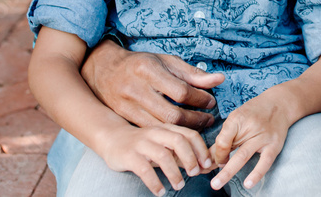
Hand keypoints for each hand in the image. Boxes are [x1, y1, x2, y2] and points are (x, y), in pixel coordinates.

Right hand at [82, 40, 224, 129]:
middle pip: (171, 113)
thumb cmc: (141, 64)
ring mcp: (127, 107)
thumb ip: (192, 73)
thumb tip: (219, 79)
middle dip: (195, 119)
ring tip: (198, 126)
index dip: (199, 98)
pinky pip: (150, 131)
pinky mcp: (124, 119)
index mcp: (148, 70)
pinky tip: (179, 132)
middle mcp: (136, 89)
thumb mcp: (166, 61)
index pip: (180, 91)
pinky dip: (168, 134)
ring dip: (184, 130)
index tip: (210, 102)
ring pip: (161, 127)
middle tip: (209, 119)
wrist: (104, 70)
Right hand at [98, 123, 212, 195]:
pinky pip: (144, 169)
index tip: (207, 164)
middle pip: (178, 141)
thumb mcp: (163, 145)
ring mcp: (142, 143)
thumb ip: (181, 155)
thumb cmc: (144, 144)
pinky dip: (154, 182)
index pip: (189, 134)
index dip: (201, 149)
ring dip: (174, 172)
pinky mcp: (129, 156)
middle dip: (190, 157)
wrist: (113, 138)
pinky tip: (160, 191)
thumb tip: (204, 166)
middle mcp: (156, 133)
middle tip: (195, 173)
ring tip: (179, 185)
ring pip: (163, 155)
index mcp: (168, 129)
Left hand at [209, 88, 294, 191]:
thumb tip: (208, 160)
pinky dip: (256, 173)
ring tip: (216, 184)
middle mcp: (249, 127)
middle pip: (228, 147)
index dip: (216, 154)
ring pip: (242, 156)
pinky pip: (265, 162)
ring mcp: (262, 137)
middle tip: (202, 176)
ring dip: (228, 171)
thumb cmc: (254, 113)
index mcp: (236, 119)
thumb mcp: (236, 120)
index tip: (218, 161)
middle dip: (213, 163)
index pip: (221, 140)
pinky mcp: (274, 145)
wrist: (280, 104)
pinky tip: (248, 184)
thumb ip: (224, 140)